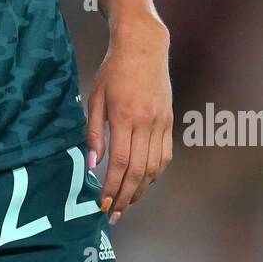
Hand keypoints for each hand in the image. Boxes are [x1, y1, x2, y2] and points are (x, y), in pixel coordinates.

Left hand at [86, 17, 172, 221]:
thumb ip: (94, 132)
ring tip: (126, 203)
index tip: (102, 204)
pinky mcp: (169, 122)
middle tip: (113, 213)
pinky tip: (143, 183)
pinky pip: (164, 155)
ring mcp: (161, 123)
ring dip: (141, 190)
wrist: (144, 48)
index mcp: (124, 116)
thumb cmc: (114, 71)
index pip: (120, 163)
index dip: (112, 188)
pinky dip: (155, 174)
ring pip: (154, 167)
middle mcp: (146, 123)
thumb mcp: (96, 97)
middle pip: (139, 171)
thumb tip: (92, 164)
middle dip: (125, 197)